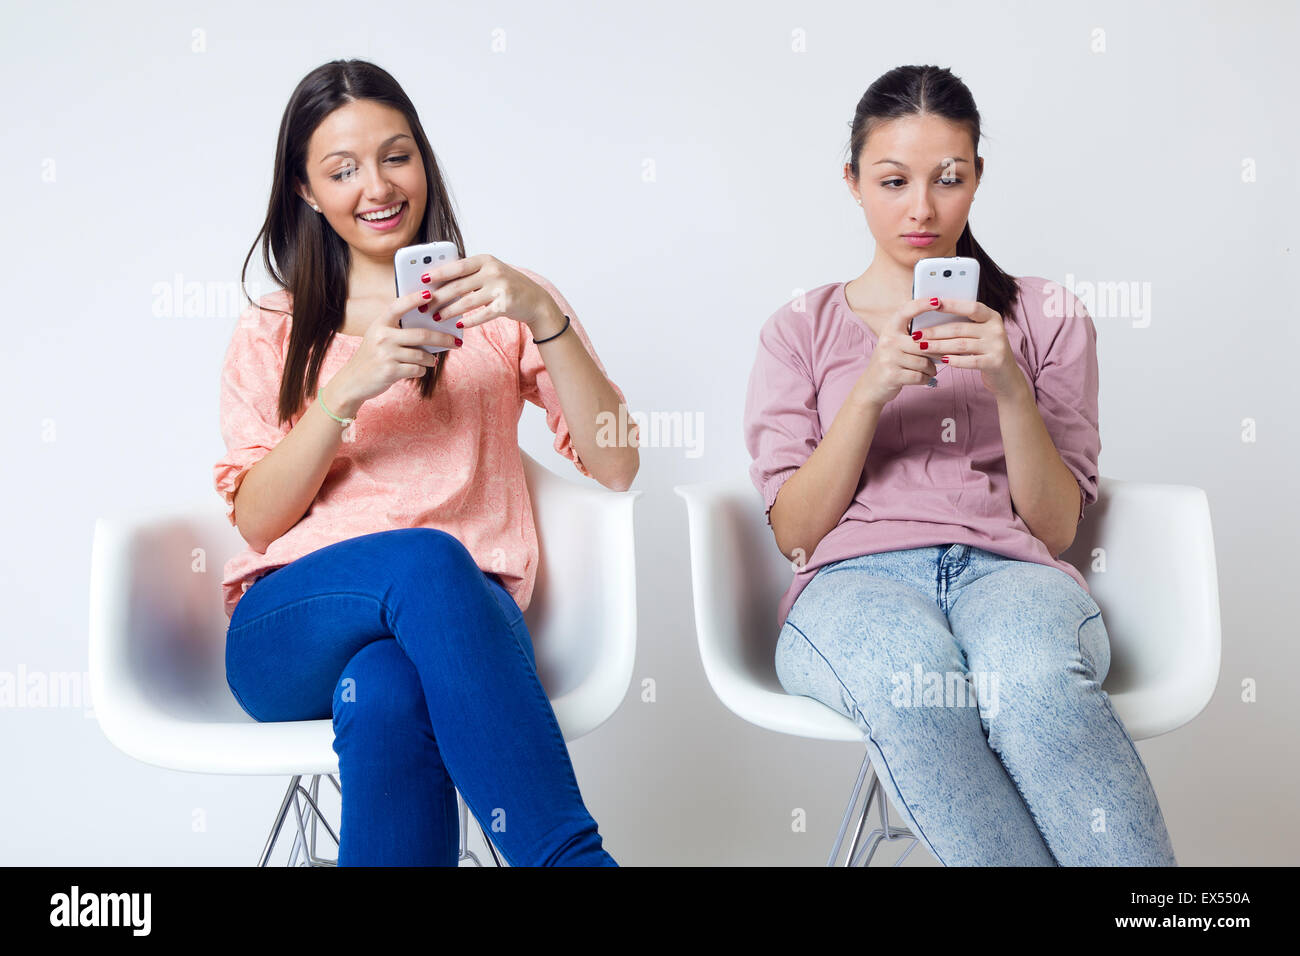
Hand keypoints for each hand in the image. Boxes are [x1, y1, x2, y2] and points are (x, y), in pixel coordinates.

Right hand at [327, 288, 458, 414]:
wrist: (353, 381)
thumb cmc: (372, 357)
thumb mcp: (379, 337)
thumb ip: (398, 330)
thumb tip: (432, 328)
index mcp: (380, 323)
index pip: (399, 306)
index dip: (415, 298)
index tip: (430, 294)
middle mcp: (382, 336)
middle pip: (421, 334)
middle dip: (443, 338)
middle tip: (456, 341)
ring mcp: (386, 354)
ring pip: (422, 355)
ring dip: (430, 359)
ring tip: (430, 360)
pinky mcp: (390, 371)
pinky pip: (417, 369)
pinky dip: (421, 370)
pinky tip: (416, 370)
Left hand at [420, 253, 562, 334]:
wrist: (535, 300)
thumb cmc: (507, 286)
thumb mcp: (490, 272)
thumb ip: (469, 274)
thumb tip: (438, 284)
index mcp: (485, 260)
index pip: (457, 266)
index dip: (438, 273)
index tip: (422, 280)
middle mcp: (493, 271)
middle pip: (458, 286)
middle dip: (439, 297)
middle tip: (424, 306)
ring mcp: (500, 288)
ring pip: (467, 302)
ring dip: (449, 311)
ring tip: (436, 317)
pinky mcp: (506, 305)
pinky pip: (482, 315)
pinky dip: (469, 321)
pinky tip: (458, 325)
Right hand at [854, 297, 941, 408]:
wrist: (871, 386)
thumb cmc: (890, 362)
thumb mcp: (896, 344)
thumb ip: (913, 335)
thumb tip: (943, 329)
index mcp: (890, 329)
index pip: (906, 311)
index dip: (923, 304)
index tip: (938, 301)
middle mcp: (888, 341)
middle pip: (923, 343)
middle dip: (937, 352)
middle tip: (942, 356)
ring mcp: (888, 358)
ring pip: (924, 362)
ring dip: (931, 369)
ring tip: (930, 370)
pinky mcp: (892, 375)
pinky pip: (919, 376)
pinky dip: (926, 379)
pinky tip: (924, 378)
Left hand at [916, 297, 1026, 400]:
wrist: (1006, 375)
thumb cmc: (985, 351)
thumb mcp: (979, 334)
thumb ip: (963, 325)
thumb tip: (931, 319)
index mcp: (992, 316)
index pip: (970, 307)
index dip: (951, 304)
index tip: (932, 303)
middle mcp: (996, 329)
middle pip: (960, 328)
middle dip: (935, 331)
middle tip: (916, 334)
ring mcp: (997, 346)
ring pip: (961, 345)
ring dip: (939, 346)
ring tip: (922, 347)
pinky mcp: (995, 362)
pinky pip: (970, 361)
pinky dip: (954, 361)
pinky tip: (941, 360)